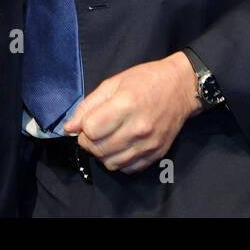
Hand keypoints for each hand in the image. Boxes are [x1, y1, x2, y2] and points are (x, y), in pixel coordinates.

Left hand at [62, 51, 202, 174]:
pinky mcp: (156, 154)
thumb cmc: (145, 80)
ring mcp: (148, 144)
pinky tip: (122, 146)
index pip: (90, 130)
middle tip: (95, 130)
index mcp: (126, 104)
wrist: (181, 87)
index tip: (89, 121)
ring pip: (111, 163)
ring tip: (108, 138)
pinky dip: (119, 161)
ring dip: (102, 153)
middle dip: (89, 141)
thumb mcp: (113, 83)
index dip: (83, 127)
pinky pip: (128, 169)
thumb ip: (88, 105)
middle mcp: (138, 128)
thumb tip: (69, 128)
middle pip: (98, 149)